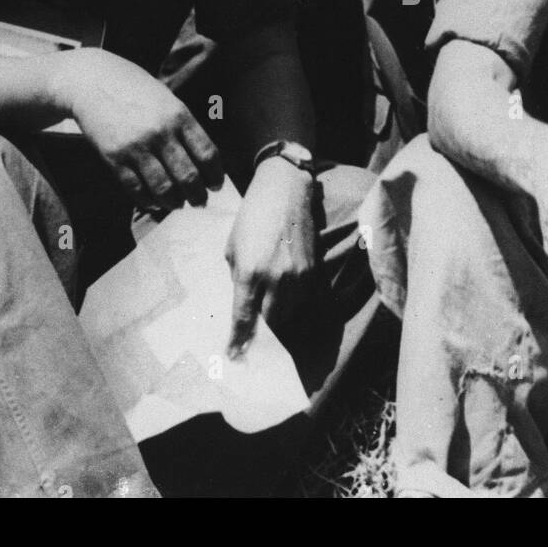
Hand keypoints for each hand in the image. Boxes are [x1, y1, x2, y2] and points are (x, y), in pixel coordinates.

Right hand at [58, 49, 222, 209]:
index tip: (216, 185)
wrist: (92, 81)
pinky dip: (149, 200)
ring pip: (163, 188)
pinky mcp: (115, 158)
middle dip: (198, 196)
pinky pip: (136, 189)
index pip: (207, 154)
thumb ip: (184, 128)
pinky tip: (154, 201)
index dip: (215, 175)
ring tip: (178, 203)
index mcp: (179, 116)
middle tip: (200, 202)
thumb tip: (203, 164)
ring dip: (174, 202)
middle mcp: (161, 132)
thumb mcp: (168, 101)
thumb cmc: (135, 90)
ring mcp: (136, 146)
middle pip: (188, 176)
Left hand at [226, 157, 317, 355]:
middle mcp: (276, 277)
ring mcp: (298, 275)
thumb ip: (238, 277)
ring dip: (279, 313)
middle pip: (270, 321)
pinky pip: (304, 297)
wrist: (285, 190)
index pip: (244, 317)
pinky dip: (294, 299)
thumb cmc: (252, 216)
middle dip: (261, 326)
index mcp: (249, 271)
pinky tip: (286, 290)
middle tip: (254, 326)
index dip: (238, 340)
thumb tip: (244, 302)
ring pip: (290, 311)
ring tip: (271, 304)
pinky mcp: (314, 269)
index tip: (234, 356)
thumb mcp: (233, 247)